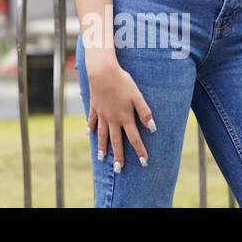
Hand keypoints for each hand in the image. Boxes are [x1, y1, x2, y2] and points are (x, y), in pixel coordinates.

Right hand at [85, 50, 155, 171]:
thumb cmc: (122, 82)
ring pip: (101, 134)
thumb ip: (145, 112)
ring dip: (102, 147)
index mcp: (125, 117)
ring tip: (101, 158)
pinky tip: (88, 133)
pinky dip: (90, 127)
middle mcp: (112, 119)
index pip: (134, 138)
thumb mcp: (137, 96)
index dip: (140, 151)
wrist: (102, 71)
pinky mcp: (94, 106)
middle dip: (118, 156)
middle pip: (116, 141)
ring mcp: (101, 114)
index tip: (144, 163)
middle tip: (118, 169)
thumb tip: (153, 128)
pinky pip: (92, 120)